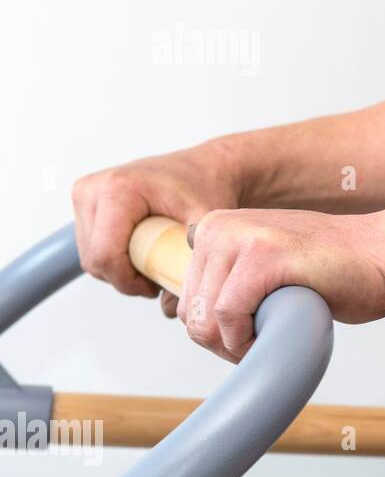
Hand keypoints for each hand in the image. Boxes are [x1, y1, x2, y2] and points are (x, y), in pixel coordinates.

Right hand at [72, 141, 243, 314]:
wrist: (206, 168)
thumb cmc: (207, 190)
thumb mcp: (206, 227)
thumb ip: (189, 267)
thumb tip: (170, 309)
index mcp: (119, 190)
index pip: (105, 255)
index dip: (127, 282)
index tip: (155, 287)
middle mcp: (94, 188)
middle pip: (94, 259)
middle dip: (124, 278)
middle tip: (158, 277)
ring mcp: (86, 193)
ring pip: (89, 256)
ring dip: (118, 270)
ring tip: (154, 263)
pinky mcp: (85, 200)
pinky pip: (90, 245)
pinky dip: (113, 257)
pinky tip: (142, 252)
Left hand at [177, 208, 384, 361]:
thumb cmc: (337, 271)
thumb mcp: (268, 264)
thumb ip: (232, 279)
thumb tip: (193, 322)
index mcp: (215, 227)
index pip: (186, 302)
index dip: (217, 333)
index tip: (252, 338)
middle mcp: (220, 227)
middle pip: (191, 314)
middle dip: (225, 345)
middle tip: (265, 346)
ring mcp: (241, 237)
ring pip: (205, 319)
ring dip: (237, 347)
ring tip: (273, 341)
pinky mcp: (263, 256)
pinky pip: (228, 316)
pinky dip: (247, 342)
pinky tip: (275, 337)